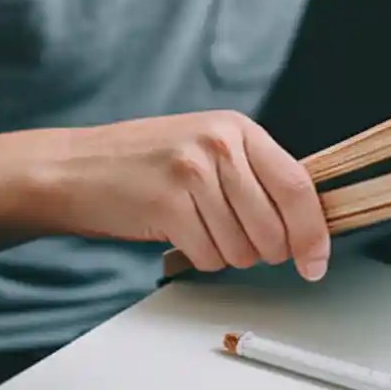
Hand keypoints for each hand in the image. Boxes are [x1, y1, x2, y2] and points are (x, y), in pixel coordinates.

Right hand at [39, 110, 329, 280]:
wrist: (74, 168)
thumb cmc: (143, 162)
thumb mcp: (207, 147)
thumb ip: (254, 175)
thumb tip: (304, 224)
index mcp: (239, 129)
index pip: (298, 186)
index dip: (313, 232)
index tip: (316, 261)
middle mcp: (220, 144)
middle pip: (275, 227)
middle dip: (265, 251)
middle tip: (236, 239)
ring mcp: (193, 172)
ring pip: (243, 248)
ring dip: (227, 254)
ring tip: (199, 228)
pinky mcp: (168, 204)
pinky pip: (209, 256)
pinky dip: (200, 257)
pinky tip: (179, 234)